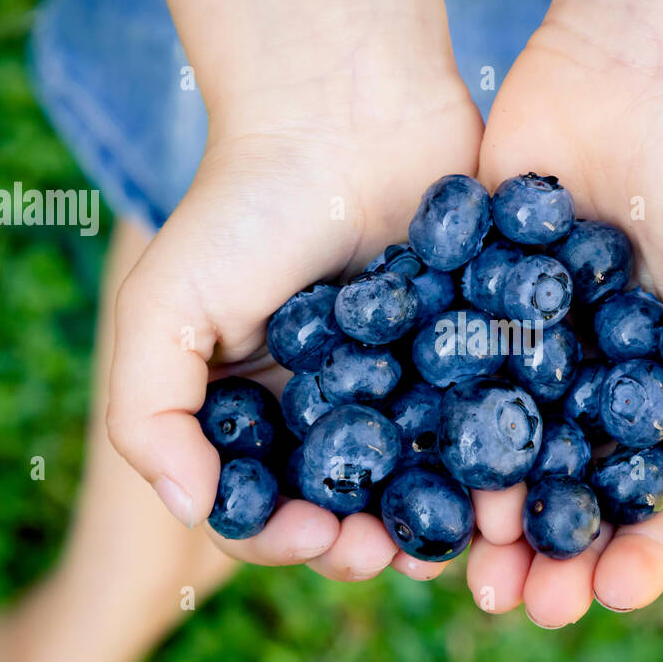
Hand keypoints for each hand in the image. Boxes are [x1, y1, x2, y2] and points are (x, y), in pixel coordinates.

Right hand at [107, 55, 482, 580]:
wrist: (345, 110)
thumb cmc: (241, 207)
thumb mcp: (163, 307)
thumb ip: (148, 413)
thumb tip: (192, 510)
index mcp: (257, 414)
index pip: (266, 509)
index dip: (285, 538)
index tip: (316, 536)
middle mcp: (331, 412)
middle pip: (351, 510)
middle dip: (368, 544)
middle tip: (391, 551)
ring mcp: (406, 387)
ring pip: (425, 481)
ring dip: (441, 517)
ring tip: (461, 531)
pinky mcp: (471, 355)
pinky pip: (486, 421)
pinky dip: (499, 456)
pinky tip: (514, 476)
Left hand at [468, 7, 662, 625]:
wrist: (646, 70)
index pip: (657, 500)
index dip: (637, 556)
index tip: (606, 596)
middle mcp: (602, 382)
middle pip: (570, 492)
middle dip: (549, 554)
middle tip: (519, 603)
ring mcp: (535, 345)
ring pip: (502, 453)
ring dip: (485, 515)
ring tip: (464, 561)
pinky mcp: (473, 301)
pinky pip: (450, 380)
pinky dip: (433, 432)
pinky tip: (414, 476)